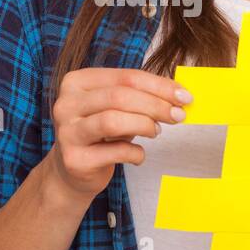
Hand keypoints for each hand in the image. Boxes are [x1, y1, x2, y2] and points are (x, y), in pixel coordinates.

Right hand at [46, 67, 190, 201]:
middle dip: (156, 105)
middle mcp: (66, 104)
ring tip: (156, 131)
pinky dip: (136, 152)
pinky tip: (138, 154)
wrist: (73, 171)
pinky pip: (115, 151)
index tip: (184, 96)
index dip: (159, 86)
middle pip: (119, 96)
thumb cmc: (100, 134)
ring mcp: (67, 132)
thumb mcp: (115, 108)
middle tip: (178, 115)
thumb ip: (140, 96)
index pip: (125, 77)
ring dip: (144, 125)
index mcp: (77, 82)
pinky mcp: (75, 159)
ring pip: (113, 120)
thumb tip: (179, 94)